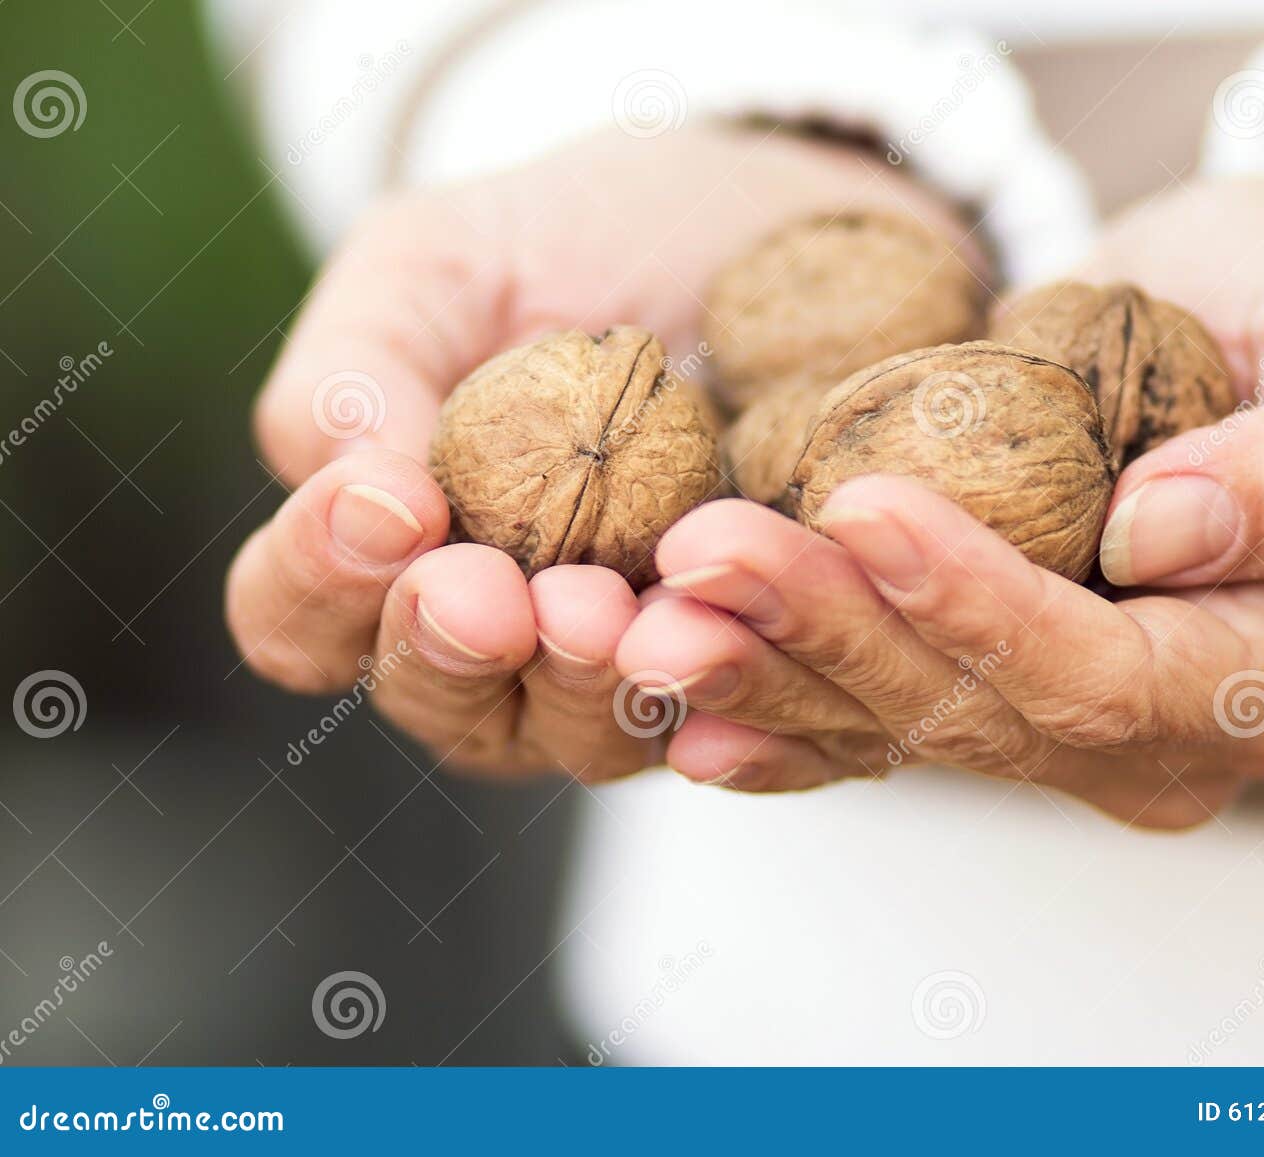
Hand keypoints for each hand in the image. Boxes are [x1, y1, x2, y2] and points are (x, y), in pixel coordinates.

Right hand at [225, 125, 972, 779]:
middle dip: (448, 651)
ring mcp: (610, 670)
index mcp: (385, 551)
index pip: (298, 615)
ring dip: (575, 684)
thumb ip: (357, 372)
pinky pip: (713, 710)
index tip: (388, 501)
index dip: (319, 579)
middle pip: (431, 701)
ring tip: (601, 608)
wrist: (759, 233)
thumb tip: (354, 486)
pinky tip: (710, 630)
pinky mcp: (732, 664)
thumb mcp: (438, 265)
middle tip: (486, 592)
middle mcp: (488, 638)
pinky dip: (704, 680)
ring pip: (568, 736)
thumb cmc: (571, 246)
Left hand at [618, 169, 1263, 824]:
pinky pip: (865, 724)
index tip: (863, 507)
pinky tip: (677, 710)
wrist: (1242, 323)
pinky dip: (772, 718)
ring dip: (766, 675)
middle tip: (701, 560)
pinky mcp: (977, 692)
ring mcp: (1054, 731)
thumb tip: (1166, 541)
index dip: (978, 607)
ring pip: (897, 726)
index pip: (1102, 675)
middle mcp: (1153, 738)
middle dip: (830, 638)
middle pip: (973, 716)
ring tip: (653, 619)